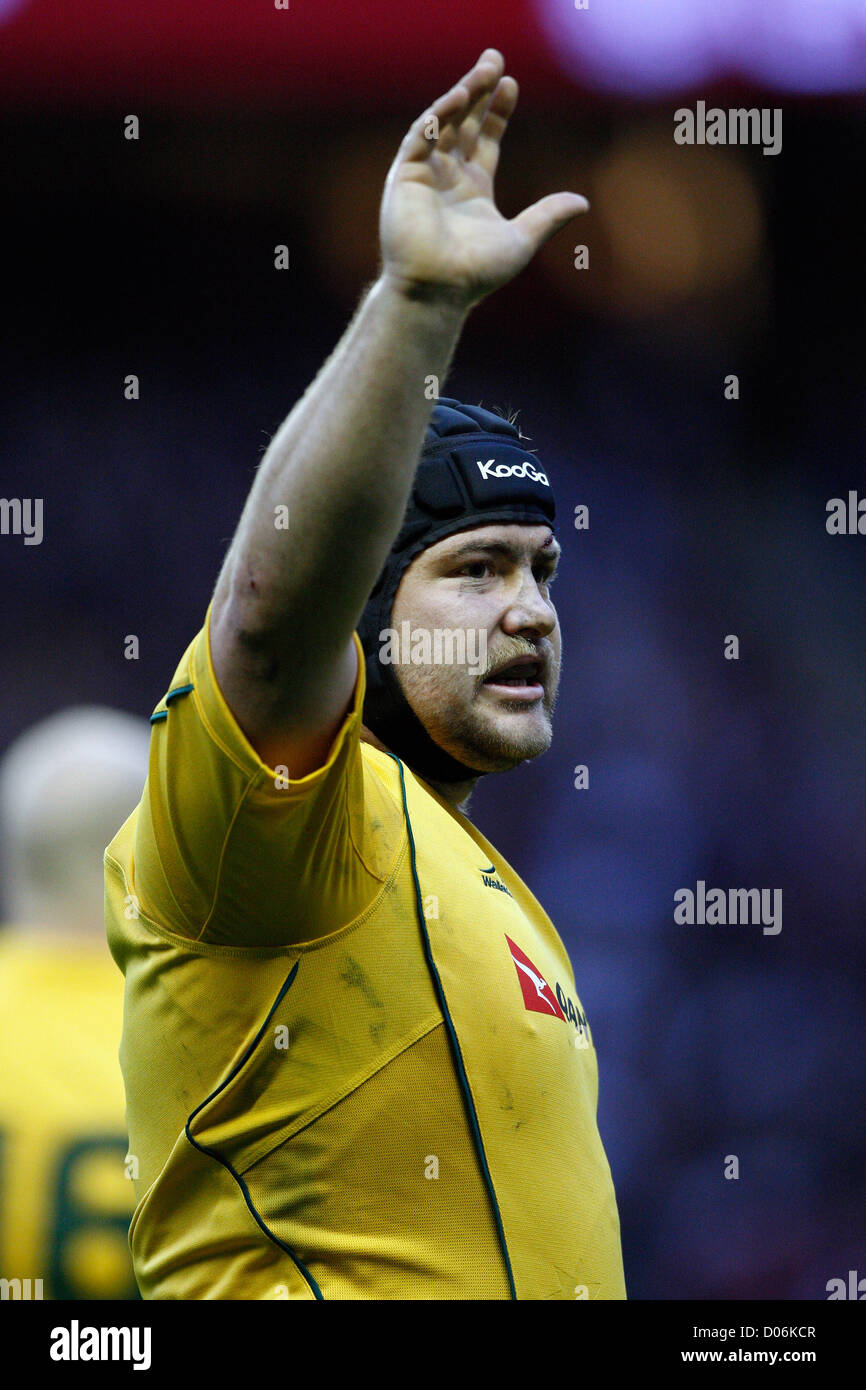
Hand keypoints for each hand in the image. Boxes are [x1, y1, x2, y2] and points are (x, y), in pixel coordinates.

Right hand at [379, 48, 587, 308]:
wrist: (438, 291)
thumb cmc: (475, 273)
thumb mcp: (522, 239)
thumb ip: (549, 216)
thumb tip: (583, 202)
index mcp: (473, 189)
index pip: (486, 139)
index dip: (498, 111)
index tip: (512, 84)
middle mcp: (448, 178)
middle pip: (465, 123)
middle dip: (479, 90)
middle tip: (494, 58)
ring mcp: (425, 176)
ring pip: (443, 123)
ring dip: (462, 95)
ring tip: (483, 70)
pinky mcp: (405, 178)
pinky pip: (420, 138)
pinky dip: (437, 116)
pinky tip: (458, 97)